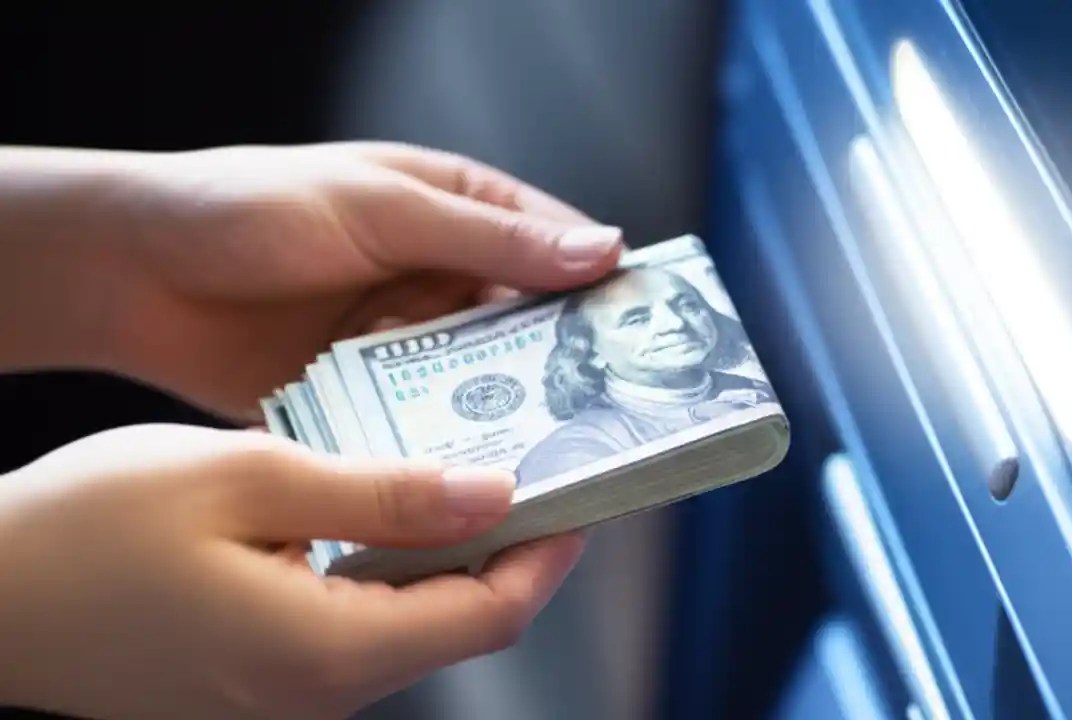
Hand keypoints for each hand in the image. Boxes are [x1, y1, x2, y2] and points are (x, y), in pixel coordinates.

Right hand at [0, 424, 582, 719]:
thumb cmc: (91, 527)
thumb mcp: (247, 478)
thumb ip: (379, 493)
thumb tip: (491, 495)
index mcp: (327, 651)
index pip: (490, 615)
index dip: (548, 553)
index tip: (582, 490)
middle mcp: (318, 694)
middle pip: (457, 624)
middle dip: (507, 549)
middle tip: (532, 465)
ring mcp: (283, 696)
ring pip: (407, 626)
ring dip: (446, 556)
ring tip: (465, 472)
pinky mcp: (254, 680)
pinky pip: (353, 628)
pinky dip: (388, 571)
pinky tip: (381, 510)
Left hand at [37, 142, 622, 420]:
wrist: (131, 275)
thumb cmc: (249, 209)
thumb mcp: (379, 208)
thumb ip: (487, 238)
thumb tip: (604, 251)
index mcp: (457, 213)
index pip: (559, 251)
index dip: (609, 294)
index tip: (658, 341)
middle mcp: (443, 280)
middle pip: (533, 328)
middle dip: (572, 369)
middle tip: (623, 417)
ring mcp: (407, 343)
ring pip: (486, 386)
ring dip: (515, 416)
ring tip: (562, 458)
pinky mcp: (368, 397)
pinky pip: (427, 427)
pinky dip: (452, 449)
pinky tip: (479, 480)